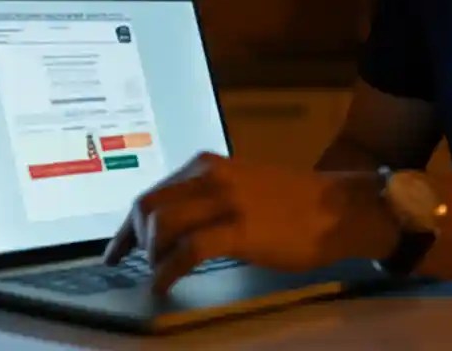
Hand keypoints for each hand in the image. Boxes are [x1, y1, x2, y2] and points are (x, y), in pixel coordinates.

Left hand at [102, 152, 398, 293]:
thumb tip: (170, 225)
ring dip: (152, 257)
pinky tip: (165, 285)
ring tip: (159, 275)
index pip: (152, 193)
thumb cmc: (292, 203)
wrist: (336, 209)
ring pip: (162, 226)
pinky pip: (187, 251)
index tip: (114, 250)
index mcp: (206, 165)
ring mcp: (224, 201)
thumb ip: (206, 196)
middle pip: (147, 207)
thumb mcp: (240, 185)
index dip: (126, 226)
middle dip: (133, 241)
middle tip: (138, 266)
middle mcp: (209, 176)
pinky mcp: (238, 229)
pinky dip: (167, 271)